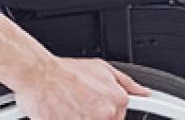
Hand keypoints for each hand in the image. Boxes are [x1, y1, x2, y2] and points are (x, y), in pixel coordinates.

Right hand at [13, 56, 148, 119]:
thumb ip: (127, 84)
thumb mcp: (103, 69)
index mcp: (118, 100)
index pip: (120, 118)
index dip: (108, 115)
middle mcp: (106, 115)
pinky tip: (64, 113)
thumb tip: (144, 92)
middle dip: (94, 117)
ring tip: (71, 108)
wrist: (39, 75)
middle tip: (81, 105)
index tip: (97, 110)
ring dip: (82, 119)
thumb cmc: (66, 71)